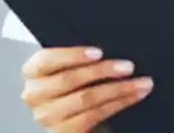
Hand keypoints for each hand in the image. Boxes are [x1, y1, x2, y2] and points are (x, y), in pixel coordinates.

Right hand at [19, 47, 153, 131]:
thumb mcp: (69, 68)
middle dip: (103, 71)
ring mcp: (47, 117)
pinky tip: (132, 97)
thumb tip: (108, 48)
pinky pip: (95, 116)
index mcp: (32, 72)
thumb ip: (78, 58)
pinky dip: (118, 104)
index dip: (73, 55)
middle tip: (128, 66)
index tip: (99, 52)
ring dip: (118, 89)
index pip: (47, 59)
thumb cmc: (72, 87)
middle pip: (69, 80)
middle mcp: (34, 96)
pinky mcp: (64, 132)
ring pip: (86, 99)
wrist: (74, 117)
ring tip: (140, 83)